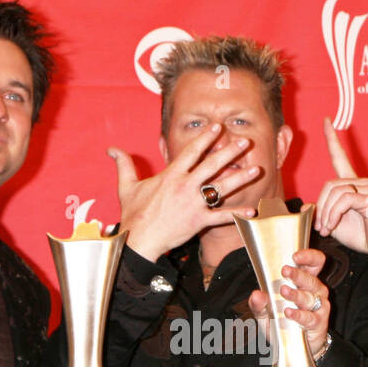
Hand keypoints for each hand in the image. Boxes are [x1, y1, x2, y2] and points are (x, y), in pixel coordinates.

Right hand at [109, 124, 259, 261]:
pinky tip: (251, 211)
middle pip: (212, 165)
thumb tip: (111, 149)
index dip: (206, 138)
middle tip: (245, 141)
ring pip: (221, 188)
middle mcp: (185, 187)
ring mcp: (194, 204)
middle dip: (230, 152)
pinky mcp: (199, 222)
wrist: (139, 240)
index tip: (218, 127)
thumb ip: (123, 164)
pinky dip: (237, 215)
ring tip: (257, 169)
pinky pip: (221, 217)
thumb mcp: (126, 186)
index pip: (191, 152)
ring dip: (240, 178)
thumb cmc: (133, 213)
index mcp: (171, 176)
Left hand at [247, 247, 330, 357]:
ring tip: (284, 291)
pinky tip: (289, 313)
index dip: (308, 256)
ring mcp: (318, 305)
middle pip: (310, 278)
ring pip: (310, 295)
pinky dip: (299, 315)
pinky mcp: (319, 321)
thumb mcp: (265, 312)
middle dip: (297, 274)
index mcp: (303, 281)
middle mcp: (314, 290)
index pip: (314, 262)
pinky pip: (310, 317)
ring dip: (296, 293)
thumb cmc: (281, 322)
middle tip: (285, 271)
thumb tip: (256, 294)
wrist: (293, 347)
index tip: (295, 256)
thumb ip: (258, 303)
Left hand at [313, 118, 367, 258]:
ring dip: (326, 214)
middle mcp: (361, 181)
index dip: (332, 139)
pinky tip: (333, 226)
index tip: (326, 121)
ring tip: (327, 229)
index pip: (340, 157)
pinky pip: (344, 200)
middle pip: (329, 184)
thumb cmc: (363, 234)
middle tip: (320, 227)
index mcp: (352, 184)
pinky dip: (334, 214)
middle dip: (320, 207)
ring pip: (335, 192)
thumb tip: (305, 206)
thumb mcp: (335, 223)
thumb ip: (322, 212)